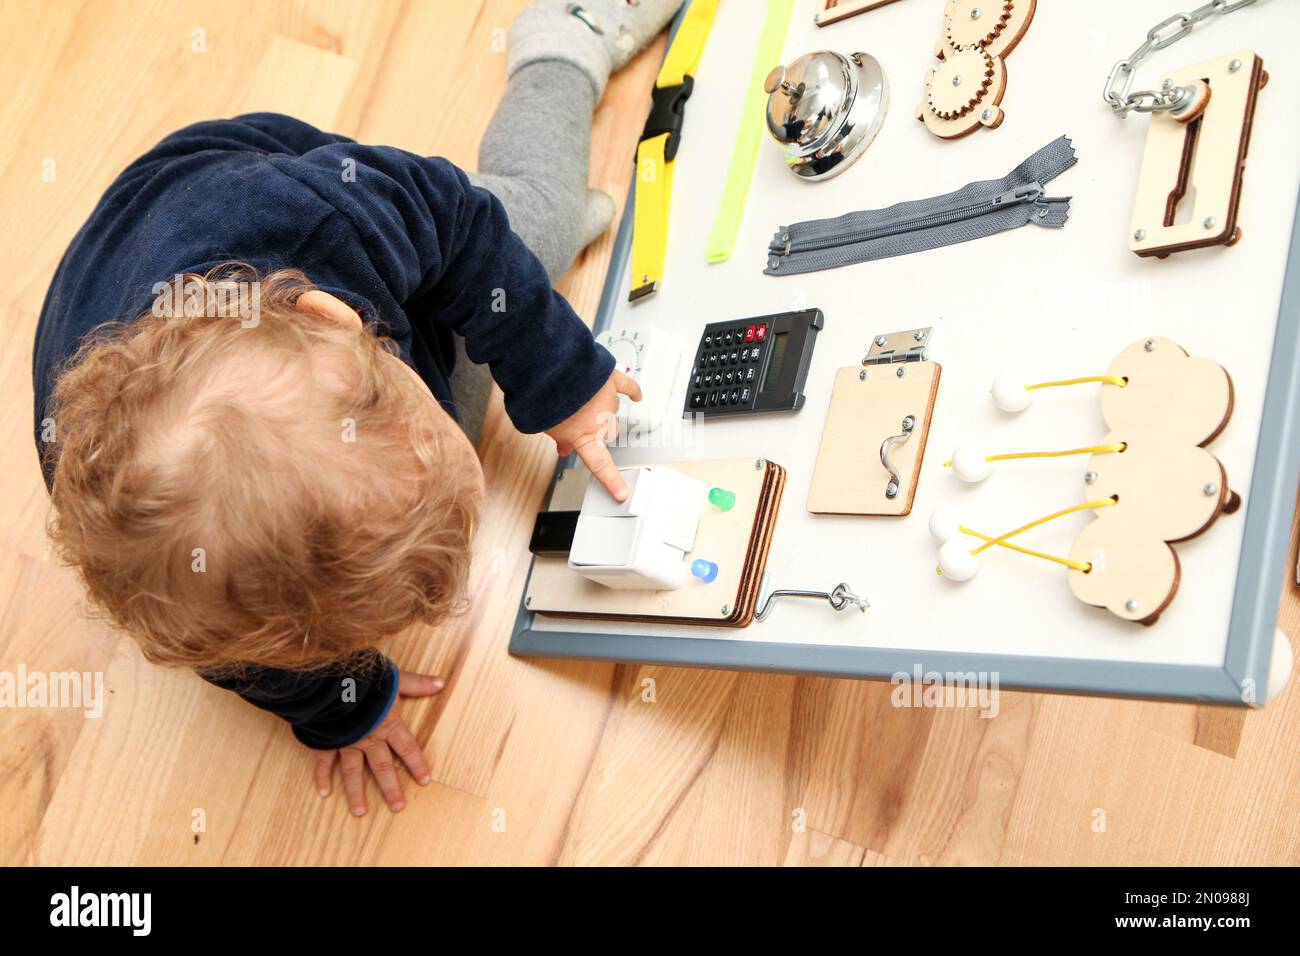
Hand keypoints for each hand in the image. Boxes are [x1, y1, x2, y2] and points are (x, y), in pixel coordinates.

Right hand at [314, 669, 444, 815]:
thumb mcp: (395, 678)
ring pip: (353, 772)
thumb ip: (417, 683)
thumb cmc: (365, 678)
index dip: (417, 764)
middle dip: (390, 788)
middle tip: (397, 807)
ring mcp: (347, 742)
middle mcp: (368, 738)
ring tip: (361, 812)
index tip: (425, 781)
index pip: (407, 748)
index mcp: (388, 725)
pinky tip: (325, 793)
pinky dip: (322, 777)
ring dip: (357, 793)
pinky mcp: (326, 741)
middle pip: (382, 767)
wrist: (330, 680)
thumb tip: (441, 682)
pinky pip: (324, 762)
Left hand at [545, 370, 641, 500]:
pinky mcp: (611, 380)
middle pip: (607, 433)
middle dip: (597, 431)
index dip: (612, 481)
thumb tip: (564, 448)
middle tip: (581, 424)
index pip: (600, 465)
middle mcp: (601, 422)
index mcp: (584, 437)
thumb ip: (560, 439)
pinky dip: (632, 392)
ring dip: (602, 409)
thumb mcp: (545, 426)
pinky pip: (627, 387)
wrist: (551, 367)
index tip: (622, 494)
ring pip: (612, 411)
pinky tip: (637, 395)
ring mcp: (608, 401)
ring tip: (583, 398)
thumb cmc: (545, 397)